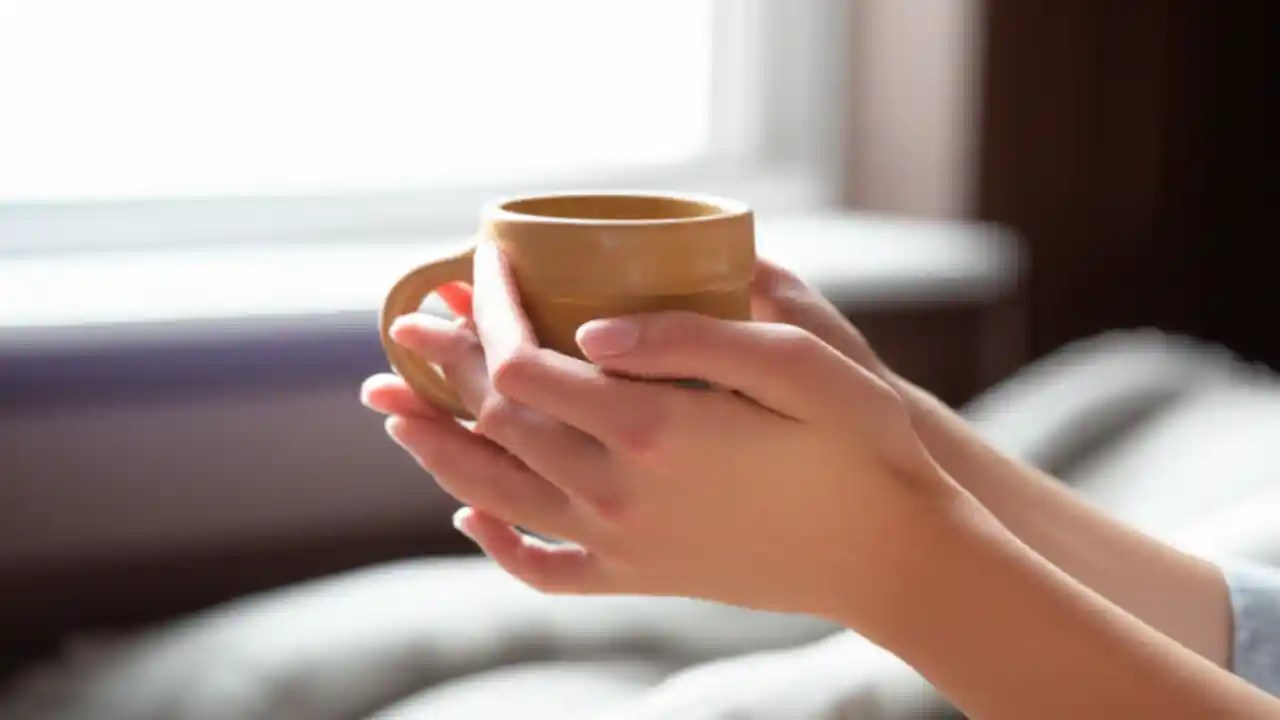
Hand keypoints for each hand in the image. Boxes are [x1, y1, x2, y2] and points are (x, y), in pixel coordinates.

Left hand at [362, 244, 965, 621]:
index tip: (480, 266)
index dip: (489, 309)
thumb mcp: (798, 365)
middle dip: (448, 365)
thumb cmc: (859, 446)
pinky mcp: (641, 578)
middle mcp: (620, 493)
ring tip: (395, 416)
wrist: (893, 557)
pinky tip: (469, 518)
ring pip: (499, 493)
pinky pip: (544, 569)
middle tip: (409, 327)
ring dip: (440, 448)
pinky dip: (495, 543)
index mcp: (653, 429)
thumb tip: (591, 330)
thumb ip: (691, 338)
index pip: (526, 362)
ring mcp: (625, 544)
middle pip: (499, 422)